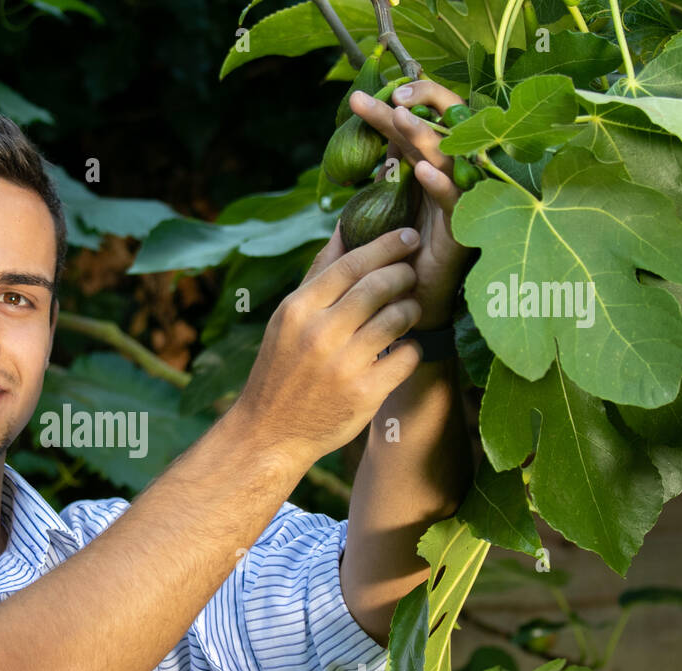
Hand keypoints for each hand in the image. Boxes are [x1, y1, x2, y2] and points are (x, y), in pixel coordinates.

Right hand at [233, 227, 423, 469]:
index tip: (409, 236)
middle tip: (411, 274)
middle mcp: (320, 334)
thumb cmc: (281, 368)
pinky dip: (411, 347)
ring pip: (397, 318)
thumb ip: (318, 275)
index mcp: (298, 310)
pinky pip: (406, 356)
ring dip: (411, 308)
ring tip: (409, 309)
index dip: (387, 244)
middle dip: (404, 274)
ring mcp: (343, 366)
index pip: (352, 263)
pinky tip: (403, 347)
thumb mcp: (287, 319)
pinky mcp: (365, 394)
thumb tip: (344, 226)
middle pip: (379, 286)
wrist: (269, 432)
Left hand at [348, 80, 471, 329]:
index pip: (419, 121)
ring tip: (401, 118)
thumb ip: (387, 170)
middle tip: (393, 98)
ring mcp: (460, 199)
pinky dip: (440, 185)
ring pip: (449, 158)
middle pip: (444, 126)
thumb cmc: (399, 249)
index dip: (395, 105)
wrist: (411, 297)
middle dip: (421, 103)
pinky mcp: (463, 228)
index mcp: (431, 164)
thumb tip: (375, 135)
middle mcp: (450, 175)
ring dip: (425, 136)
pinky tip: (421, 171)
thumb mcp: (388, 203)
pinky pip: (456, 201)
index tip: (356, 100)